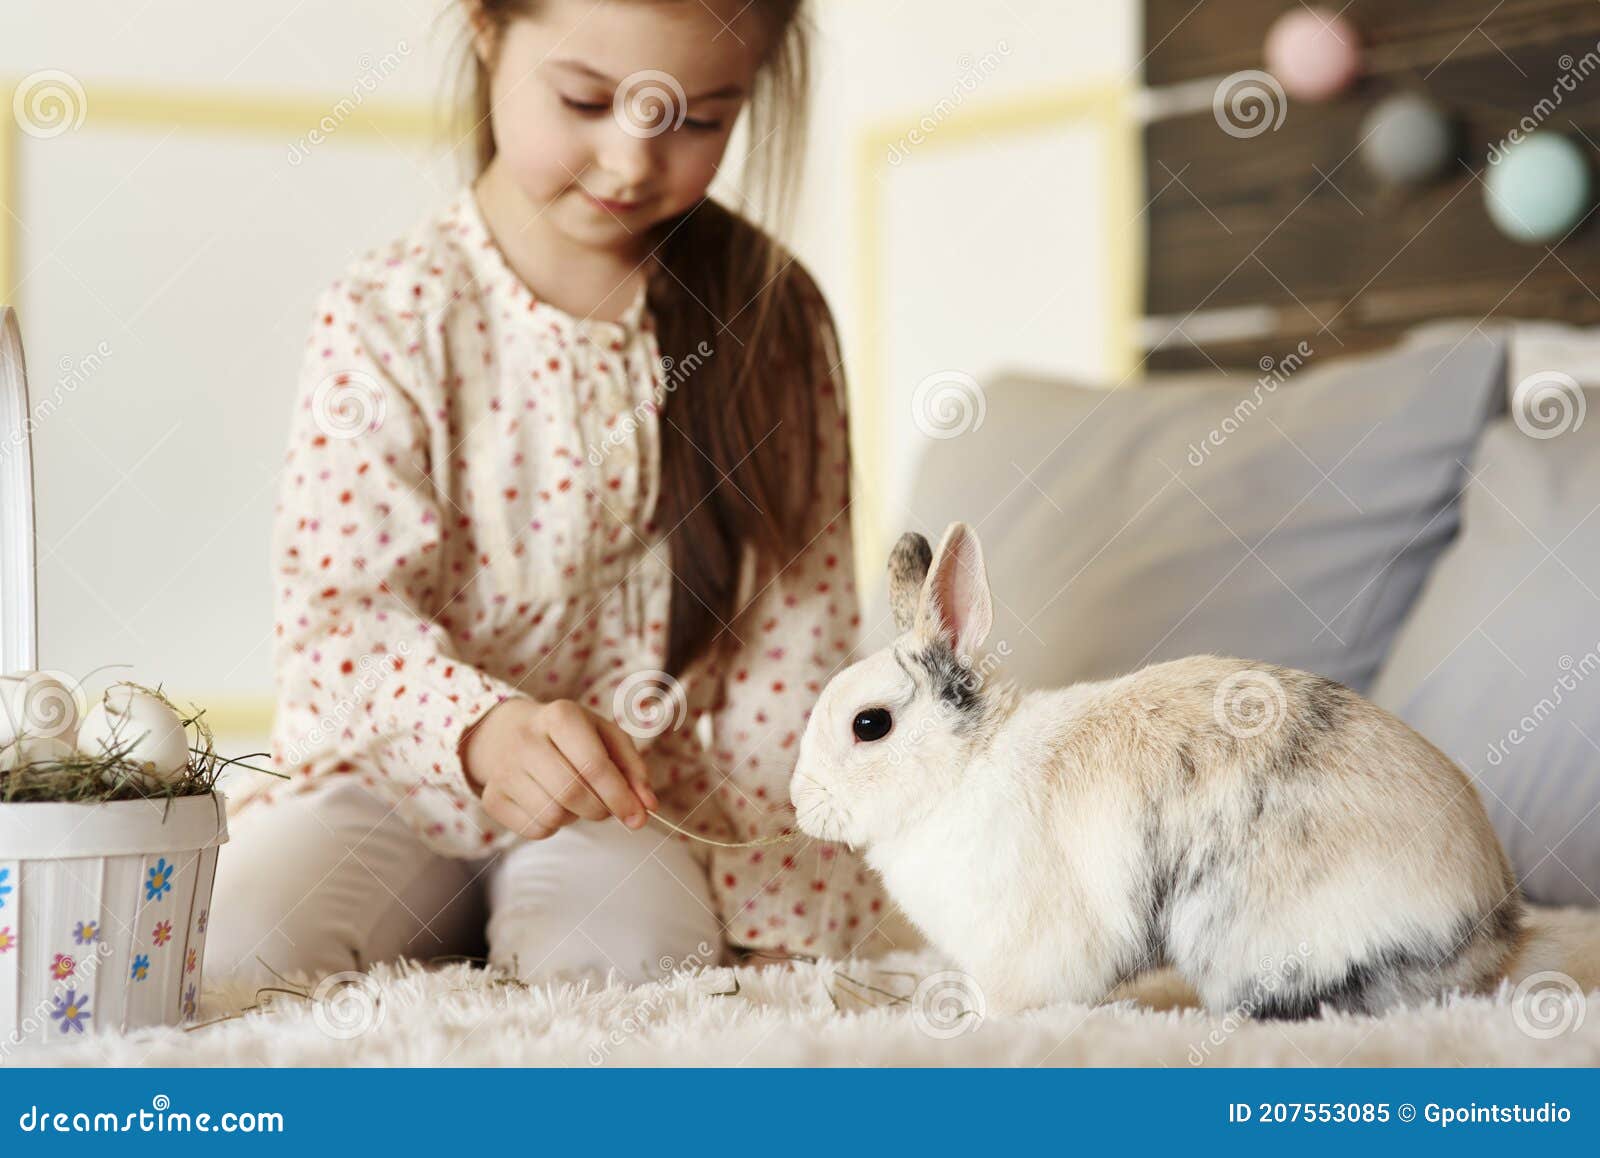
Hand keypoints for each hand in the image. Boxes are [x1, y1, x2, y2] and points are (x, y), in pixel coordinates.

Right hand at [460, 697, 659, 839]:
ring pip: (553, 815)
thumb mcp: (606, 738)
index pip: (594, 765)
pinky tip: (551, 803)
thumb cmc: (571, 737)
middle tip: (606, 806)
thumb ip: (633, 769)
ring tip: (573, 797)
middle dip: (600, 809)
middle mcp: (526, 739)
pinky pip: (534, 830)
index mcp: (560, 715)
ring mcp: (503, 769)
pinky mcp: (491, 797)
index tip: (638, 817)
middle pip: (573, 794)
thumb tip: (648, 807)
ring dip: (575, 817)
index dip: (620, 796)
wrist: (509, 732)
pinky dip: (552, 826)